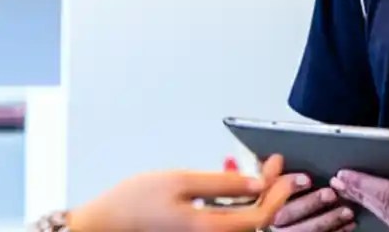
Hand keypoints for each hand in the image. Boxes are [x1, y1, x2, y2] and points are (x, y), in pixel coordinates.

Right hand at [68, 154, 299, 230]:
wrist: (102, 223)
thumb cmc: (133, 203)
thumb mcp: (181, 181)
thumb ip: (223, 182)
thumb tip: (257, 182)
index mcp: (209, 230)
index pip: (262, 217)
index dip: (278, 193)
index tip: (286, 170)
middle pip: (255, 218)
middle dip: (269, 189)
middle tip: (274, 164)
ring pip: (241, 218)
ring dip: (252, 192)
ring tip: (253, 165)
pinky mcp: (194, 231)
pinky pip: (224, 217)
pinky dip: (232, 197)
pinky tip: (228, 174)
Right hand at [268, 183, 356, 231]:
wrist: (287, 227)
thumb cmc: (279, 203)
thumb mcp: (272, 188)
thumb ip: (273, 177)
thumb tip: (276, 159)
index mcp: (262, 205)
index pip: (270, 195)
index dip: (288, 187)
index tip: (307, 179)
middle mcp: (270, 222)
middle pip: (287, 214)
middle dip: (310, 203)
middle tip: (330, 194)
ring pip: (305, 230)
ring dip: (328, 220)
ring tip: (347, 211)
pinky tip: (348, 225)